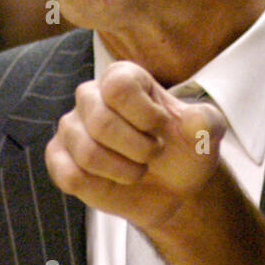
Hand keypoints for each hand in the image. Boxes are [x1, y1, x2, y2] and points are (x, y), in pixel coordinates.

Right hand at [45, 61, 226, 232]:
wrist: (171, 188)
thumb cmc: (184, 150)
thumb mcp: (205, 134)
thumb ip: (206, 122)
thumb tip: (197, 120)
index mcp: (121, 77)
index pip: (119, 87)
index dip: (145, 116)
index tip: (162, 129)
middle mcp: (90, 96)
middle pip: (101, 122)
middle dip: (139, 150)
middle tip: (153, 154)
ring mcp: (70, 127)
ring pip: (86, 154)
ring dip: (124, 171)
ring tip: (138, 170)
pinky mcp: (59, 158)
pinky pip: (69, 176)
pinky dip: (99, 187)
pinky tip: (114, 180)